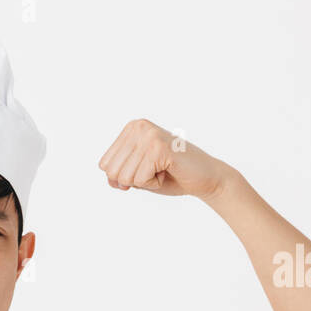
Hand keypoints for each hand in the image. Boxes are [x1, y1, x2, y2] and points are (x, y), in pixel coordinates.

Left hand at [97, 118, 232, 199]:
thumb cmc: (172, 176)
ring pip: (124, 177)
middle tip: (155, 171)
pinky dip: (154, 183)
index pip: (104, 165)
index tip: (146, 169)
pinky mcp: (158, 147)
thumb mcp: (138, 174)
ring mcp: (148, 135)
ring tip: (163, 170)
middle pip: (112, 171)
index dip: (123, 178)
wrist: (206, 178)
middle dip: (133, 181)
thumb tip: (110, 178)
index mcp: (131, 129)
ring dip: (145, 182)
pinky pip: (140, 180)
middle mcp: (138, 127)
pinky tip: (169, 171)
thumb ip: (119, 174)